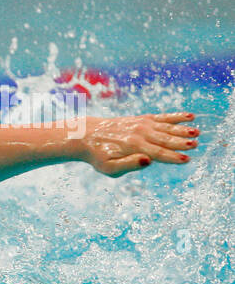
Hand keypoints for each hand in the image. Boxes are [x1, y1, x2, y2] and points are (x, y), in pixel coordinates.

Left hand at [79, 113, 198, 176]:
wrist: (86, 135)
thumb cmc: (98, 156)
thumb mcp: (108, 167)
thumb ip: (128, 165)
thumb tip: (148, 161)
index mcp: (133, 146)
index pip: (157, 153)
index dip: (172, 157)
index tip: (186, 160)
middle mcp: (139, 133)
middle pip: (165, 139)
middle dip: (181, 142)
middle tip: (196, 145)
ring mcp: (141, 124)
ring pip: (166, 127)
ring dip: (182, 129)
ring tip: (196, 132)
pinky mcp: (141, 119)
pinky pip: (162, 117)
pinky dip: (175, 117)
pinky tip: (189, 117)